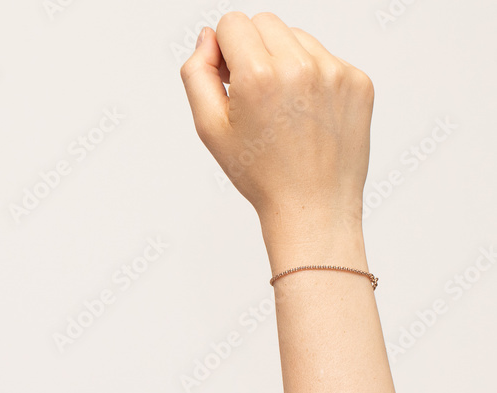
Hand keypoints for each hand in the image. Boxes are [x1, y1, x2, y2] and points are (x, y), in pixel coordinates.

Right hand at [180, 11, 373, 227]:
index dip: (225, 51)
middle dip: (254, 51)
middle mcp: (300, 66)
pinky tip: (308, 115)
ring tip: (284, 110)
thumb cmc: (262, 176)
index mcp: (259, 76)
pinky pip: (326, 58)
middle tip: (256, 96)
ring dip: (285, 61)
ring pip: (297, 37)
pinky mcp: (357, 81)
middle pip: (265, 22)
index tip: (231, 81)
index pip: (232, 23)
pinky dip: (313, 78)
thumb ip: (197, 75)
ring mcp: (334, 72)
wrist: (313, 208)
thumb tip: (208, 38)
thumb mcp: (211, 130)